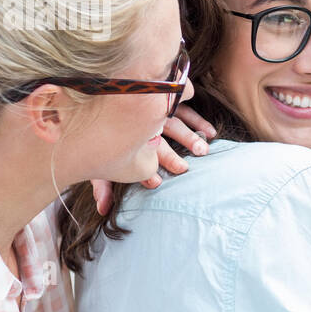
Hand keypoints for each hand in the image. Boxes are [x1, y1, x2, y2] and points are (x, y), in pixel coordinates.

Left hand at [89, 106, 216, 214]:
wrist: (105, 105)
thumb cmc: (104, 139)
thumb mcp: (99, 163)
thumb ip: (102, 185)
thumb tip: (102, 209)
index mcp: (127, 141)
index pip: (138, 156)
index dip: (146, 171)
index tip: (155, 183)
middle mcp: (143, 127)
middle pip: (158, 142)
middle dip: (170, 156)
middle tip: (182, 168)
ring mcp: (156, 114)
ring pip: (174, 126)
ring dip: (189, 138)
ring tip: (202, 151)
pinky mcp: (167, 102)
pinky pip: (185, 111)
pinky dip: (198, 121)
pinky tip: (210, 133)